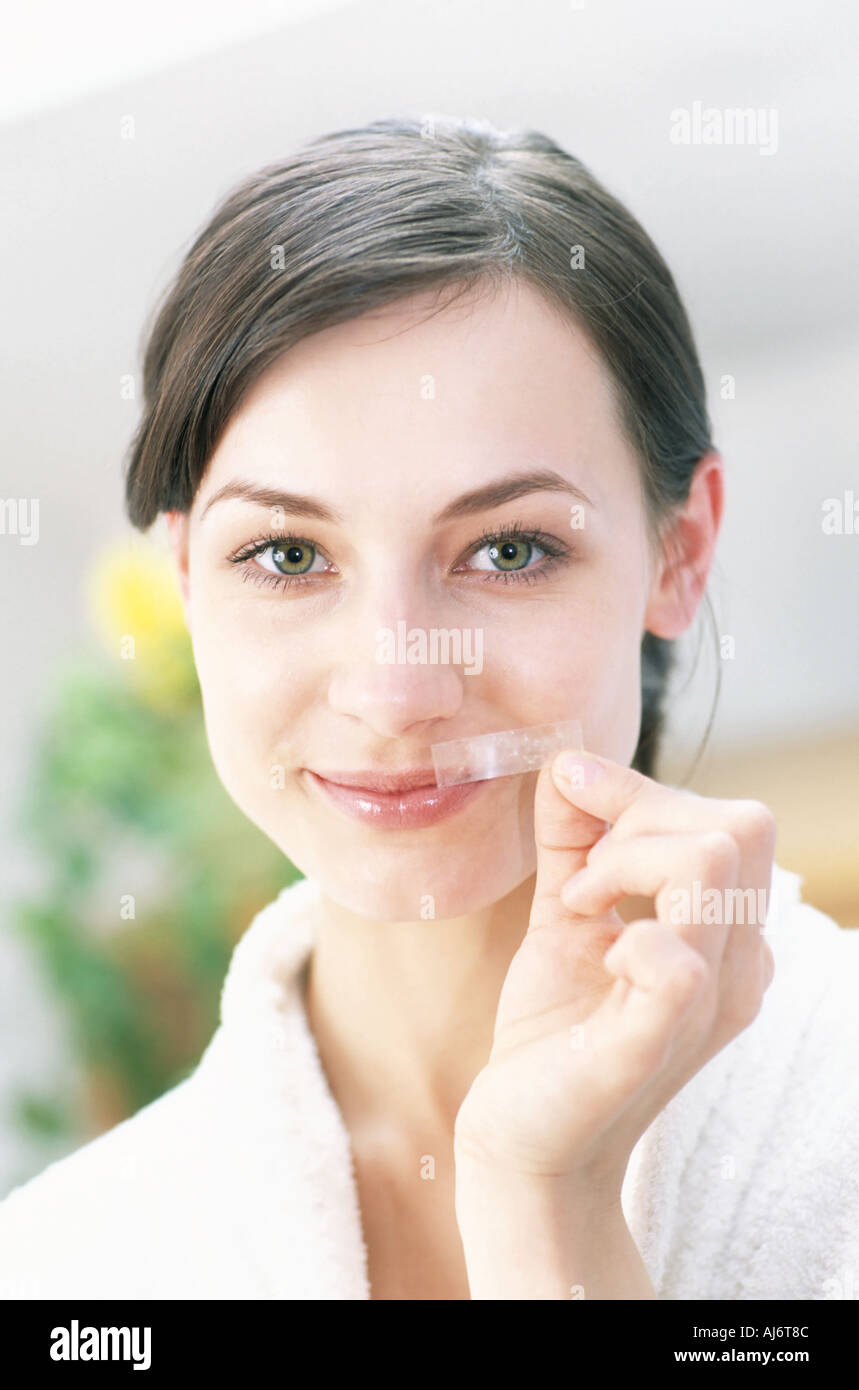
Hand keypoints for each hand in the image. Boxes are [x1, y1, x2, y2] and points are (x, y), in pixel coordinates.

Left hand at [454, 749, 776, 1195]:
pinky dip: (626, 936)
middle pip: (739, 825)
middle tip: (584, 878)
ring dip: (623, 862)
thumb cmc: (556, 1028)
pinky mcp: (655, 1043)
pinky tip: (597, 955)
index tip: (574, 804)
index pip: (733, 819)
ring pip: (711, 866)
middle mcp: (737, 965)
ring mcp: (706, 1006)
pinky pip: (676, 962)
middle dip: (641, 818)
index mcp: (725, 933)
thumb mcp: (566, 913)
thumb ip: (572, 839)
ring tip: (580, 907)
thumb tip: (568, 763)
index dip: (645, 792)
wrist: (524, 1135)